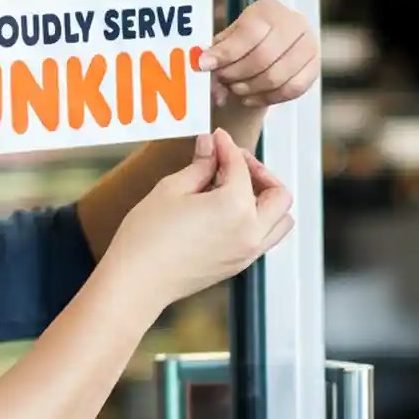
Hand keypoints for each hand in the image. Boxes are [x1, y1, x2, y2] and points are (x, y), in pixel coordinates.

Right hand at [106, 129, 294, 308]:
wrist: (138, 280)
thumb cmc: (148, 235)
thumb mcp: (171, 189)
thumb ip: (199, 166)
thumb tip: (209, 147)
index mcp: (235, 206)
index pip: (240, 167)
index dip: (227, 147)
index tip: (216, 138)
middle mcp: (250, 230)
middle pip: (278, 193)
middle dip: (259, 172)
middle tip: (233, 162)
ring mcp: (248, 251)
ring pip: (280, 220)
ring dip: (266, 199)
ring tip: (237, 188)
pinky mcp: (239, 264)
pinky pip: (264, 237)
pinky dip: (257, 219)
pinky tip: (228, 211)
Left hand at [198, 0, 319, 107]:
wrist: (267, 52)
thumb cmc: (241, 44)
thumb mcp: (225, 40)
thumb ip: (214, 52)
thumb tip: (201, 65)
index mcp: (268, 9)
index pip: (249, 33)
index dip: (225, 53)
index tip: (204, 66)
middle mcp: (294, 22)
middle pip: (263, 57)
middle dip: (236, 73)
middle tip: (222, 80)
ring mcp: (309, 44)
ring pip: (277, 76)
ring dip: (249, 87)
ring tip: (234, 88)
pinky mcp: (315, 67)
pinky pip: (291, 90)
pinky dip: (266, 98)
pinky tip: (249, 98)